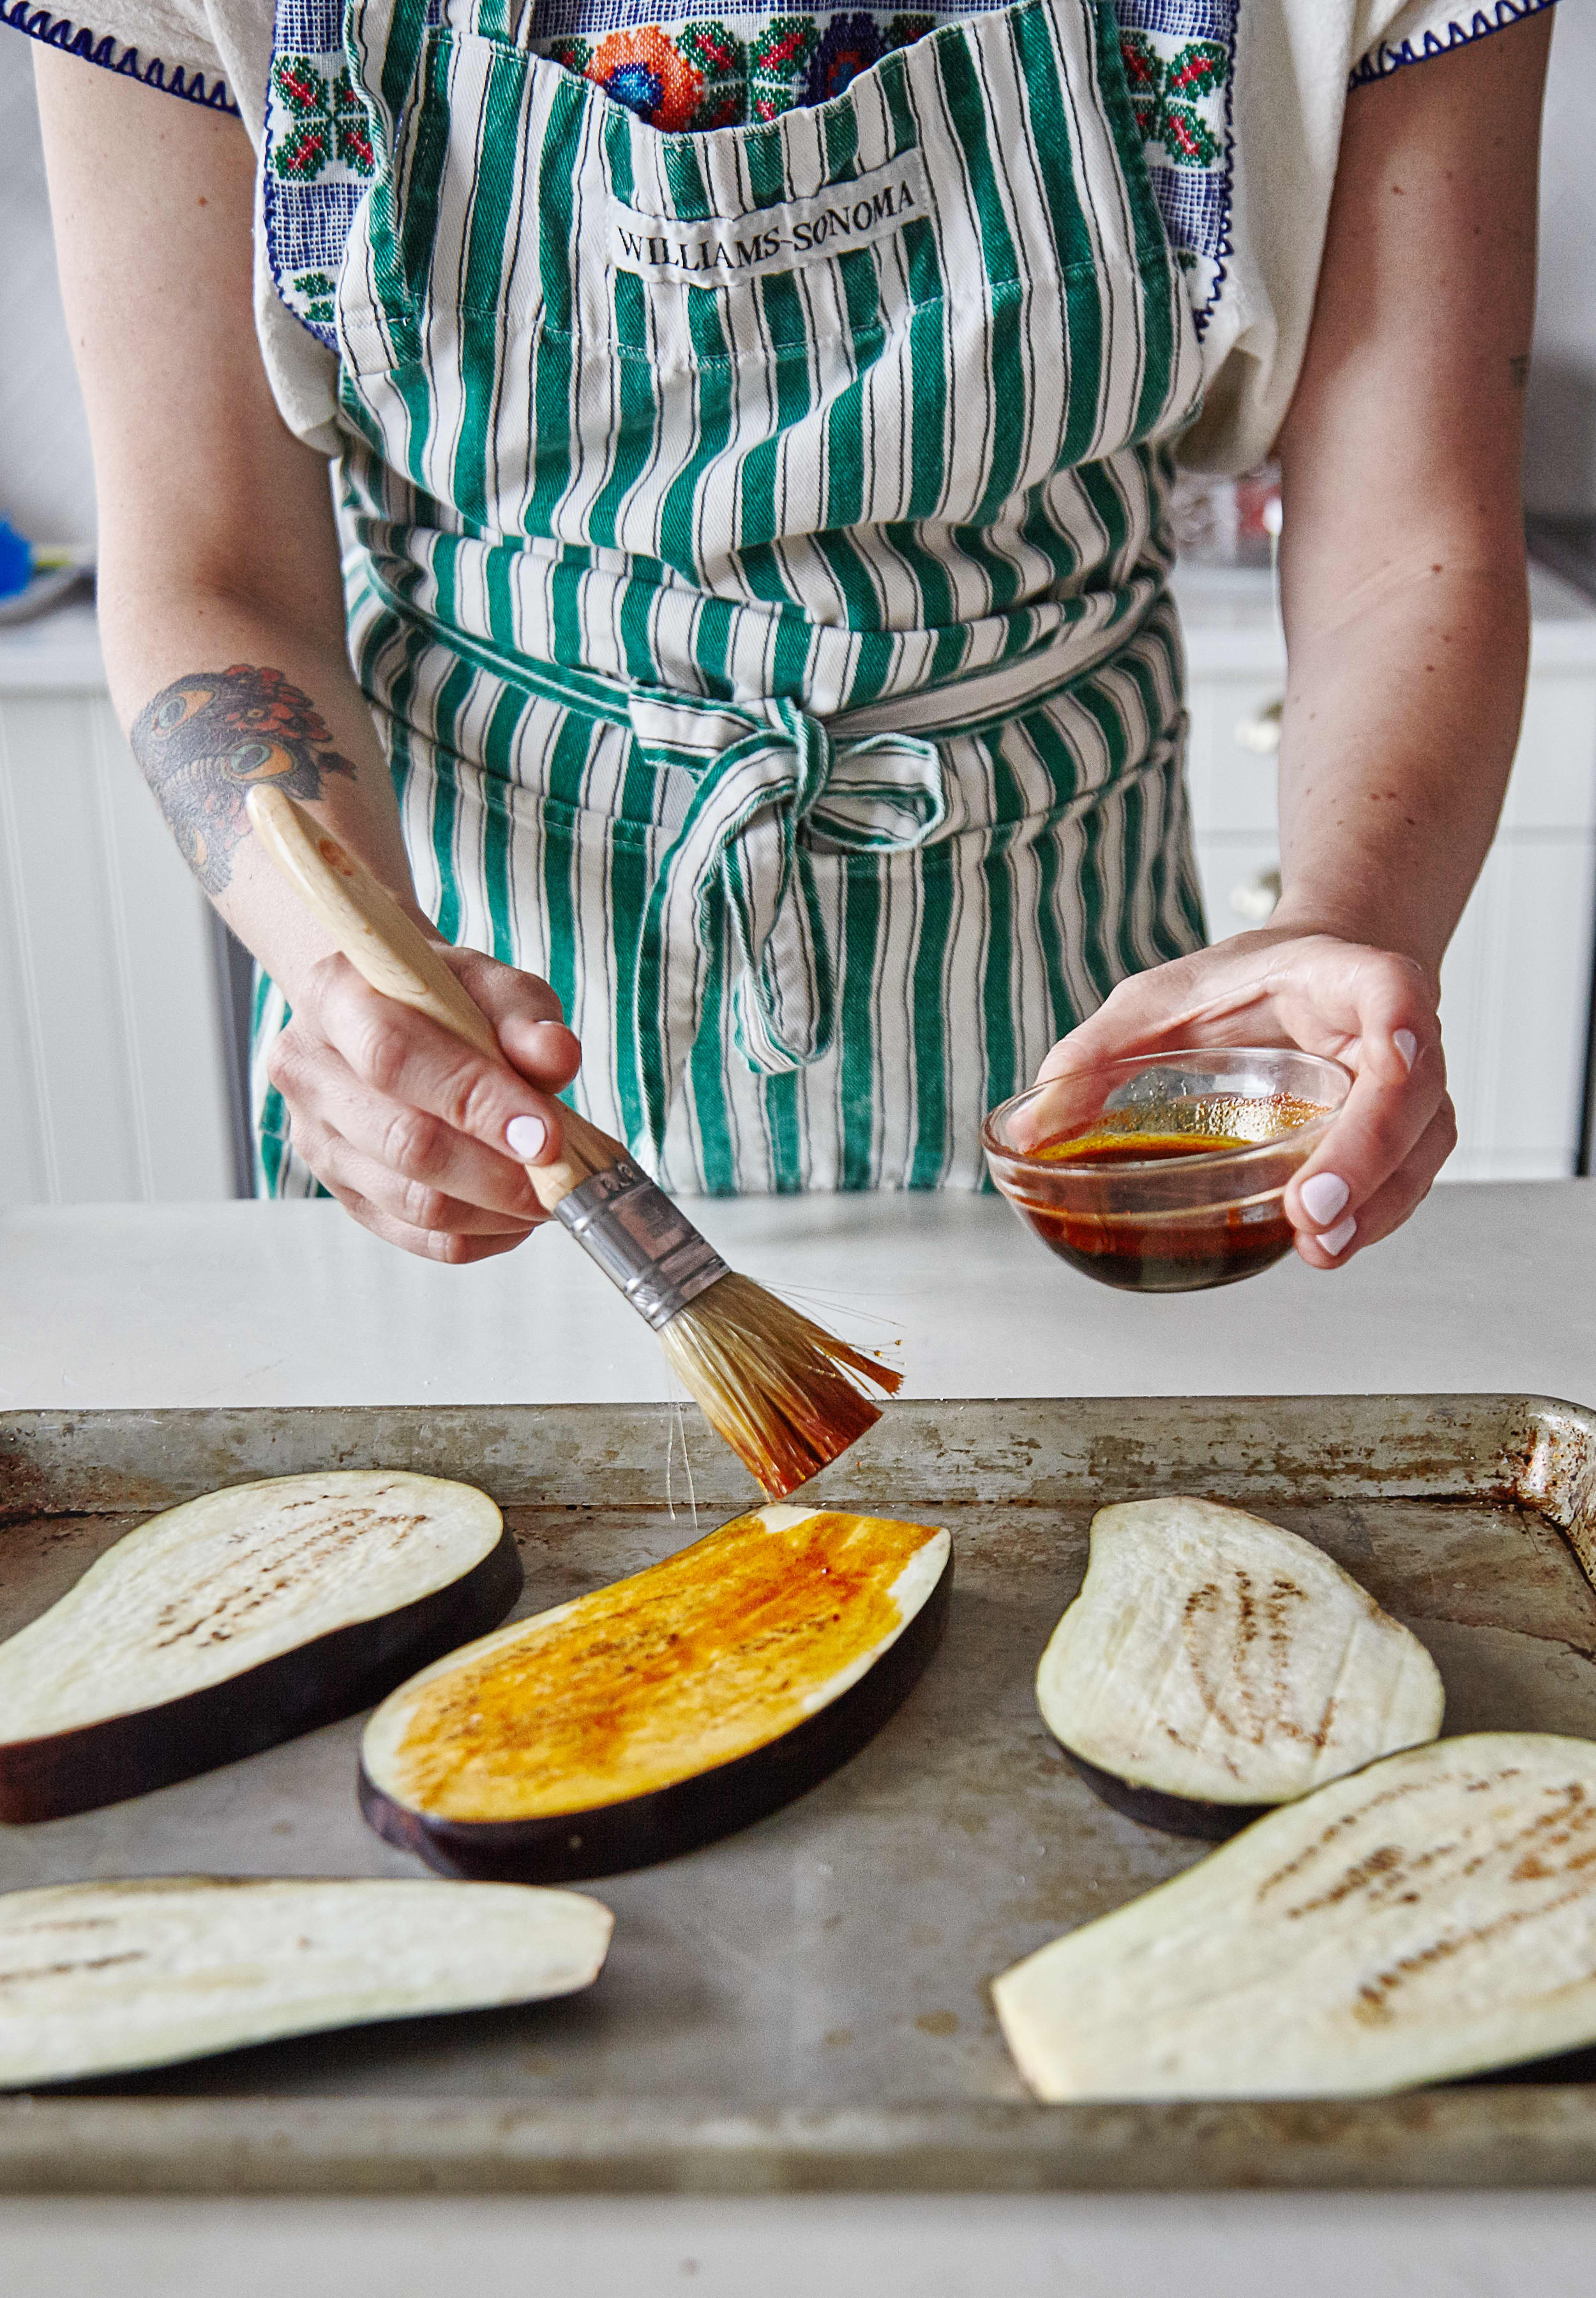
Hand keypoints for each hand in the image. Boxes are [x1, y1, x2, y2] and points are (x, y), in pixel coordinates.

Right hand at [266, 945, 581, 1261]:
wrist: (388, 1012)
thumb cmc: (443, 994)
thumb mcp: (489, 982)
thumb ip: (524, 1016)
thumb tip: (557, 1059)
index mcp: (333, 994)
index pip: (394, 1056)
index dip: (476, 1101)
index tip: (547, 1136)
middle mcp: (308, 1070)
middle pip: (403, 1142)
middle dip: (498, 1173)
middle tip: (563, 1179)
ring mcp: (316, 1139)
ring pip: (411, 1201)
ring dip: (496, 1211)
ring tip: (551, 1195)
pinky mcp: (340, 1191)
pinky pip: (415, 1235)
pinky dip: (479, 1235)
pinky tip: (516, 1214)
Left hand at [1037, 929, 1455, 1268]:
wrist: (1309, 976)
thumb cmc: (1241, 986)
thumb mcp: (1160, 1000)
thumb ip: (1095, 1054)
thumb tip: (1027, 1129)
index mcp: (1346, 979)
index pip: (1395, 992)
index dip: (1404, 1026)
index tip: (1396, 1053)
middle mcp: (1395, 1036)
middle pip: (1415, 1095)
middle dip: (1371, 1156)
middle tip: (1310, 1210)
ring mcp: (1409, 1094)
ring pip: (1420, 1153)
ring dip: (1376, 1205)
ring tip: (1317, 1245)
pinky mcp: (1401, 1142)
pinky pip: (1404, 1185)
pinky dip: (1371, 1218)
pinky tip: (1323, 1244)